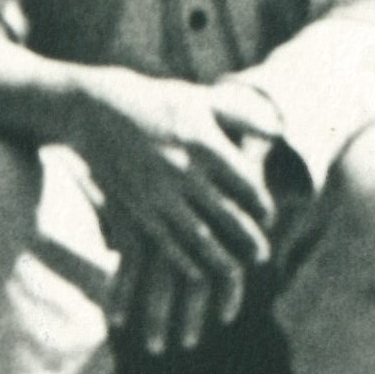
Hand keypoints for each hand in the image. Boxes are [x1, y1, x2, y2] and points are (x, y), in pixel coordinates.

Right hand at [66, 70, 278, 338]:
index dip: (261, 203)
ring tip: (236, 272)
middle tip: (262, 256)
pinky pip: (162, 244)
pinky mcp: (132, 208)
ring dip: (220, 259)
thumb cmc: (156, 102)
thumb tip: (279, 129)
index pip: (245, 182)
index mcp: (203, 143)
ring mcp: (156, 193)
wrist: (94, 111)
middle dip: (247, 239)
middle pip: (226, 215)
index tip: (268, 215)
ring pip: (197, 237)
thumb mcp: (200, 100)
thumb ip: (241, 115)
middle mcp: (182, 171)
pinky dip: (182, 261)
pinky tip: (195, 273)